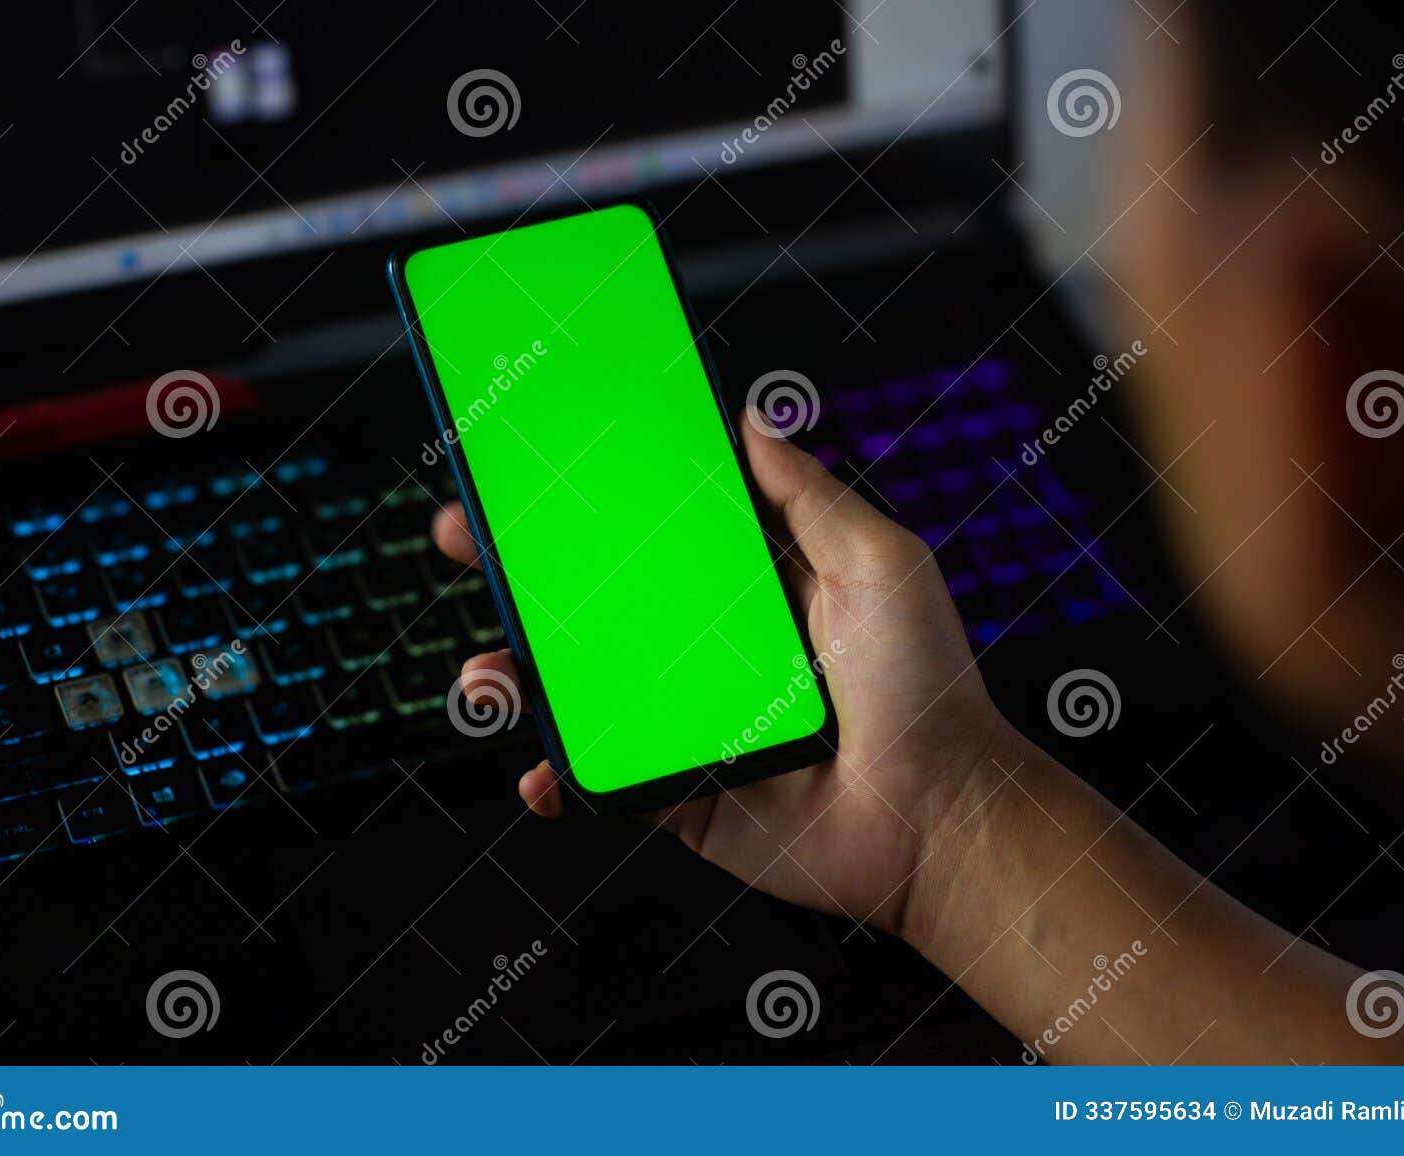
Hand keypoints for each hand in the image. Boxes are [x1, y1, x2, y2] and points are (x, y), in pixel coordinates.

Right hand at [431, 416, 1013, 936]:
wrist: (940, 819)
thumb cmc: (926, 687)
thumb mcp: (879, 564)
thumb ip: (808, 493)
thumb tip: (749, 417)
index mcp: (745, 585)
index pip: (646, 529)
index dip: (586, 497)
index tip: (529, 464)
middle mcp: (702, 647)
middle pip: (588, 601)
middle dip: (516, 572)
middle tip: (463, 536)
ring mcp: (681, 721)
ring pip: (574, 692)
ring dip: (513, 678)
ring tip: (487, 678)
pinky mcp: (676, 792)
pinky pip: (596, 784)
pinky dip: (556, 783)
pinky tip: (538, 776)